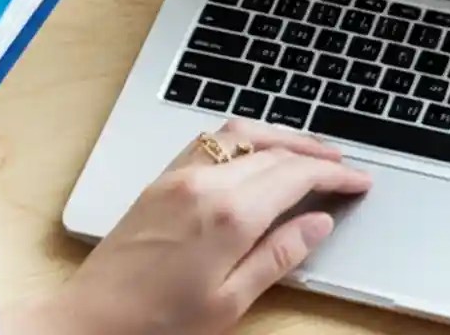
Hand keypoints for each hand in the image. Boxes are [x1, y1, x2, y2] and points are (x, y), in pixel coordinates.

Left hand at [0, 120, 371, 334]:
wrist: (91, 319)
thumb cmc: (158, 321)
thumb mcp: (232, 301)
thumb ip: (280, 255)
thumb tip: (318, 224)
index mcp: (230, 215)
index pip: (297, 176)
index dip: (335, 176)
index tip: (359, 181)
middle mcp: (207, 183)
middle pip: (276, 151)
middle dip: (316, 154)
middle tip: (345, 166)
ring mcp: (181, 175)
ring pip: (244, 133)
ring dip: (283, 136)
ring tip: (310, 150)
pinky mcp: (162, 179)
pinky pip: (214, 139)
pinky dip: (247, 135)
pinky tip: (258, 148)